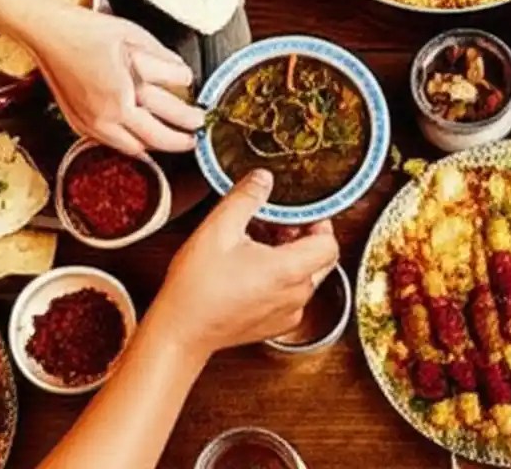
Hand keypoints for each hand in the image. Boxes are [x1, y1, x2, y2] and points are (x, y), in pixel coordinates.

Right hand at [26, 4, 206, 154]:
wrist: (49, 34)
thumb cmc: (88, 31)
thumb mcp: (136, 37)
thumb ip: (163, 58)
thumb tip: (182, 75)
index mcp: (125, 92)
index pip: (170, 107)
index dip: (189, 113)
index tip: (202, 111)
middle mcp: (109, 113)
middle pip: (156, 138)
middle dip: (181, 139)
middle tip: (195, 135)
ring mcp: (93, 122)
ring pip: (135, 147)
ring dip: (156, 145)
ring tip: (173, 139)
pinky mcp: (80, 124)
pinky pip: (113, 143)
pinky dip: (132, 142)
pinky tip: (141, 135)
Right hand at [147, 170, 339, 358]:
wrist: (181, 332)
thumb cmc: (196, 287)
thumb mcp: (218, 229)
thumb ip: (245, 198)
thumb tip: (263, 179)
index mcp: (289, 271)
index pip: (330, 243)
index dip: (318, 224)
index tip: (298, 214)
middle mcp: (296, 295)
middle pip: (321, 259)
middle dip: (303, 238)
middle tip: (277, 226)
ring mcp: (288, 313)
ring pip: (306, 277)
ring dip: (290, 257)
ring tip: (258, 245)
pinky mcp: (277, 325)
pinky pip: (291, 295)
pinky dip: (281, 279)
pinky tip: (252, 269)